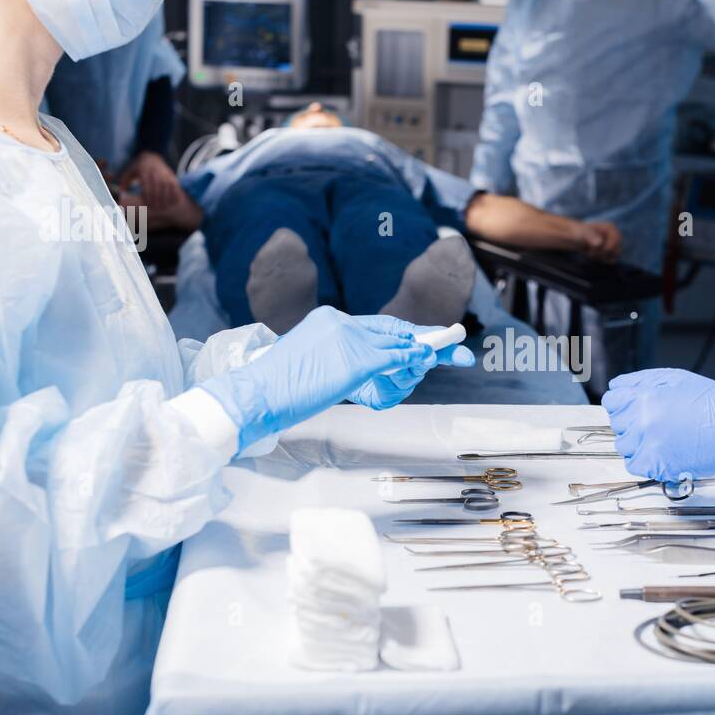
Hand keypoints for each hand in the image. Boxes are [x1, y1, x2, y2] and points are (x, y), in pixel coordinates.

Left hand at [119, 151, 181, 210]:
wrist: (152, 157)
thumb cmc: (139, 168)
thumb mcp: (130, 172)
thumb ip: (125, 181)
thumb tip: (121, 192)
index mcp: (144, 170)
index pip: (147, 184)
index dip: (148, 195)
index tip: (148, 204)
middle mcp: (155, 170)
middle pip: (157, 186)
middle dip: (157, 198)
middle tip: (156, 208)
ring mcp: (164, 172)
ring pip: (167, 186)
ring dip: (166, 197)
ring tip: (164, 207)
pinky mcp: (171, 174)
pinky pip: (174, 185)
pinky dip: (174, 193)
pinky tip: (173, 202)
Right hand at [199, 307, 435, 451]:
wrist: (256, 395)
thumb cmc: (277, 390)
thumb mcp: (313, 367)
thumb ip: (342, 362)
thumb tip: (370, 371)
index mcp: (328, 320)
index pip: (378, 327)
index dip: (407, 335)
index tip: (431, 342)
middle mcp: (340, 321)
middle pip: (394, 332)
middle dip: (428, 343)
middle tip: (459, 350)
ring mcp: (349, 337)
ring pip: (396, 347)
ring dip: (415, 362)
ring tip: (422, 368)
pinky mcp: (355, 358)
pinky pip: (393, 358)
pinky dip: (413, 360)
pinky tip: (428, 360)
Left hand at [346, 317, 475, 409]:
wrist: (326, 359)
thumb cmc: (354, 340)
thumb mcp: (379, 329)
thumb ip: (405, 332)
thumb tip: (431, 334)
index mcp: (410, 344)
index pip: (437, 348)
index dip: (452, 352)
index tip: (466, 358)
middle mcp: (409, 365)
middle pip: (425, 363)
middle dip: (423, 359)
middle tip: (426, 356)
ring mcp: (399, 382)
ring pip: (410, 378)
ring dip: (398, 368)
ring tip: (381, 363)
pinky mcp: (386, 397)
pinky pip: (394, 392)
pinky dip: (384, 382)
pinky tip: (373, 377)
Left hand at [575, 221, 621, 261]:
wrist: (572, 238)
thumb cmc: (578, 232)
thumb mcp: (583, 233)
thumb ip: (591, 237)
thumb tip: (599, 243)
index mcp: (611, 228)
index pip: (617, 242)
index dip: (607, 248)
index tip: (595, 248)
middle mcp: (613, 235)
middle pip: (617, 250)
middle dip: (603, 253)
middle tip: (590, 251)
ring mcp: (612, 243)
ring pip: (614, 256)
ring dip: (601, 257)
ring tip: (590, 252)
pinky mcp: (608, 250)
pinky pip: (611, 259)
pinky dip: (601, 259)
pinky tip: (592, 255)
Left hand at [603, 368, 714, 481]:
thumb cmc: (711, 403)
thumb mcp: (674, 378)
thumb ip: (640, 381)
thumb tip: (618, 387)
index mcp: (644, 396)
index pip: (611, 400)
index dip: (623, 402)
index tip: (632, 407)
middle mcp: (641, 420)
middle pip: (617, 422)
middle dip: (632, 420)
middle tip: (656, 421)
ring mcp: (646, 444)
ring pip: (623, 444)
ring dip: (637, 441)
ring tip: (660, 436)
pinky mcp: (655, 465)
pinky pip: (632, 464)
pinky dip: (643, 459)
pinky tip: (660, 450)